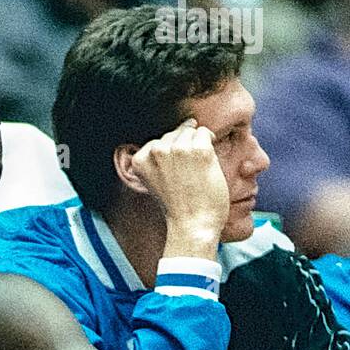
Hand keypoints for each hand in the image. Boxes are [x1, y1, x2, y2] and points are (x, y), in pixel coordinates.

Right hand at [131, 119, 229, 241]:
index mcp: (140, 160)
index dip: (169, 155)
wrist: (192, 225)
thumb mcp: (155, 181)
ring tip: (196, 169)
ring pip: (190, 132)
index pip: (156, 142)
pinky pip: (205, 134)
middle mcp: (156, 151)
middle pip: (174, 134)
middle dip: (183, 147)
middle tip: (188, 173)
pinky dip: (209, 143)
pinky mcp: (199, 150)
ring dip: (196, 145)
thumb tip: (186, 124)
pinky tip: (207, 161)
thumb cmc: (178, 207)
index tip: (173, 172)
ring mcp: (178, 149)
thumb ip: (158, 159)